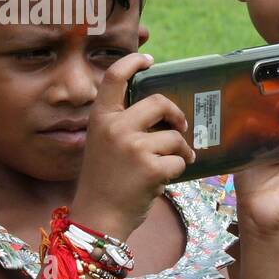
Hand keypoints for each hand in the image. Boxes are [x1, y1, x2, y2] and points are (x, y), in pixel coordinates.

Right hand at [70, 52, 196, 238]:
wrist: (97, 218)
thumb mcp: (102, 144)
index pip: (115, 77)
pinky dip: (176, 171)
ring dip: (180, 151)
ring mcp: (133, 147)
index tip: (148, 60)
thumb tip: (159, 111)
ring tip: (171, 163)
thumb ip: (122, 125)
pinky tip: (163, 180)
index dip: (133, 62)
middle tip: (181, 125)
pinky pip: (178, 161)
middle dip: (176, 114)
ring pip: (174, 137)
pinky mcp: (150, 167)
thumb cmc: (103, 182)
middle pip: (159, 102)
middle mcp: (115, 127)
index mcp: (101, 119)